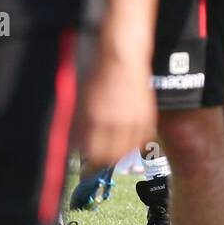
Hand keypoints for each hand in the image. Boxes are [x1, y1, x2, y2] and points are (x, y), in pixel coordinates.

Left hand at [75, 47, 155, 168]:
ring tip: (114, 150)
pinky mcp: (148, 117)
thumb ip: (79, 125)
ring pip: (127, 152)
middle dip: (103, 161)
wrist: (122, 58)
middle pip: (109, 157)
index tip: (87, 166)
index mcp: (94, 119)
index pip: (92, 154)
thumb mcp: (81, 101)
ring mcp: (133, 120)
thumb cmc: (98, 76)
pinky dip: (135, 145)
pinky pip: (142, 142)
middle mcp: (115, 122)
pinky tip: (128, 140)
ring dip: (119, 154)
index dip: (88, 163)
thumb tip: (75, 147)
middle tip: (100, 159)